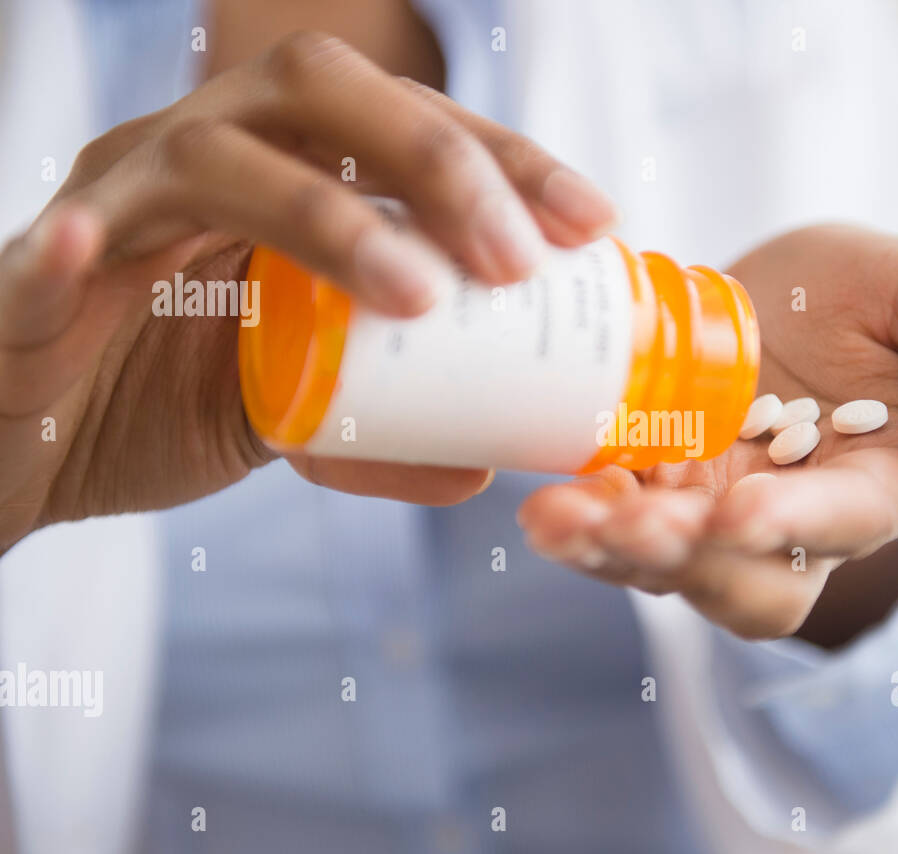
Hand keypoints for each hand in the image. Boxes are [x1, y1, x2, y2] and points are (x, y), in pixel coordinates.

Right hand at [0, 32, 616, 553]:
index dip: (502, 159)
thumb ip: (381, 433)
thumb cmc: (164, 403)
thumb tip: (484, 466)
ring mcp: (114, 207)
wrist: (29, 447)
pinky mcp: (28, 285)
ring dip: (323, 216)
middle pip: (317, 94)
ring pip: (211, 161)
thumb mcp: (295, 420)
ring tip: (415, 295)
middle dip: (436, 161)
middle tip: (517, 259)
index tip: (592, 222)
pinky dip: (68, 256)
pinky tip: (98, 253)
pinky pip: (47, 256)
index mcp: (274, 172)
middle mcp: (199, 160)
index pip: (399, 126)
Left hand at [517, 224, 897, 637]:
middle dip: (688, 558)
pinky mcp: (659, 500)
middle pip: (749, 578)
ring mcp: (722, 520)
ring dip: (616, 553)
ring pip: (673, 570)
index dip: (800, 524)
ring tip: (558, 519)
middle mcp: (803, 527)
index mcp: (888, 484)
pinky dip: (583, 519)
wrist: (785, 303)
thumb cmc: (872, 302)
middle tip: (631, 523)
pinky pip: (619, 528)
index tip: (745, 511)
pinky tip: (545, 495)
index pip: (849, 522)